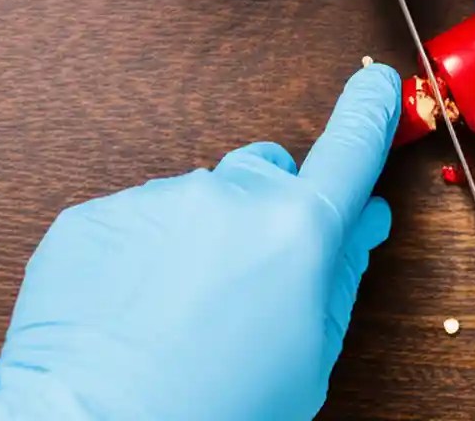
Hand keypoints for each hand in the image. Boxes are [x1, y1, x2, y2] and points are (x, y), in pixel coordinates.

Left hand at [0, 65, 401, 420]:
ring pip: (198, 199)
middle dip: (270, 207)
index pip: (349, 148)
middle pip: (268, 171)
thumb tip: (364, 220)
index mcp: (296, 230)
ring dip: (201, 236)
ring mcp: (157, 199)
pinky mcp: (96, 215)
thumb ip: (341, 274)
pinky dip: (142, 254)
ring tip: (180, 312)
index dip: (370, 112)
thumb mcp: (308, 355)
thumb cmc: (212, 409)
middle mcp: (229, 195)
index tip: (377, 85)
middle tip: (253, 276)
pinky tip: (135, 310)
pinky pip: (137, 220)